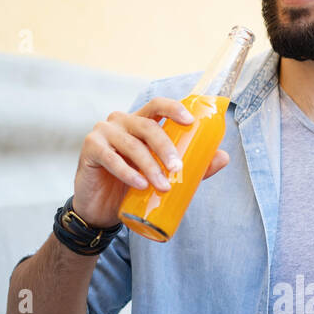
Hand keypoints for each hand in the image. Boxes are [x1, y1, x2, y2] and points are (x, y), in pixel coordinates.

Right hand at [72, 97, 230, 227]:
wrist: (100, 208)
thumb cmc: (132, 187)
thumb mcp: (162, 175)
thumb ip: (190, 165)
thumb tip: (224, 157)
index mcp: (140, 122)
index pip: (157, 105)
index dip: (173, 108)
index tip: (190, 121)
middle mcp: (121, 122)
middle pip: (148, 126)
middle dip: (166, 147)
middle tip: (178, 168)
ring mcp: (103, 132)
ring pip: (132, 145)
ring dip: (150, 166)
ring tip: (163, 186)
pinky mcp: (90, 148)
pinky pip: (111, 158)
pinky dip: (128, 173)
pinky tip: (140, 184)